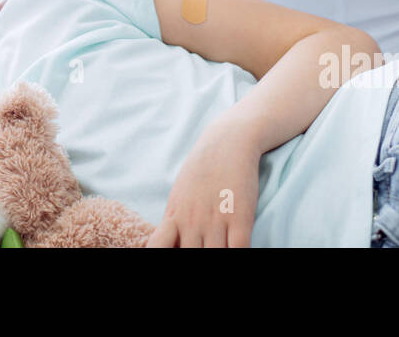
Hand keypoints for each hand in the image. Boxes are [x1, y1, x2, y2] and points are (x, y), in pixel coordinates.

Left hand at [146, 117, 260, 246]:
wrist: (228, 141)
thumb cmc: (202, 170)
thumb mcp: (178, 195)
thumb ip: (172, 223)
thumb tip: (166, 244)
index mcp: (174, 216)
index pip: (158, 248)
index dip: (162, 257)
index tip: (176, 252)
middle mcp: (192, 222)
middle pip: (188, 255)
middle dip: (195, 256)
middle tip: (202, 247)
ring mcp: (216, 221)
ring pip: (214, 256)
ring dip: (217, 255)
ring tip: (219, 248)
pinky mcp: (241, 218)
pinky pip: (239, 249)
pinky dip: (239, 254)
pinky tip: (236, 248)